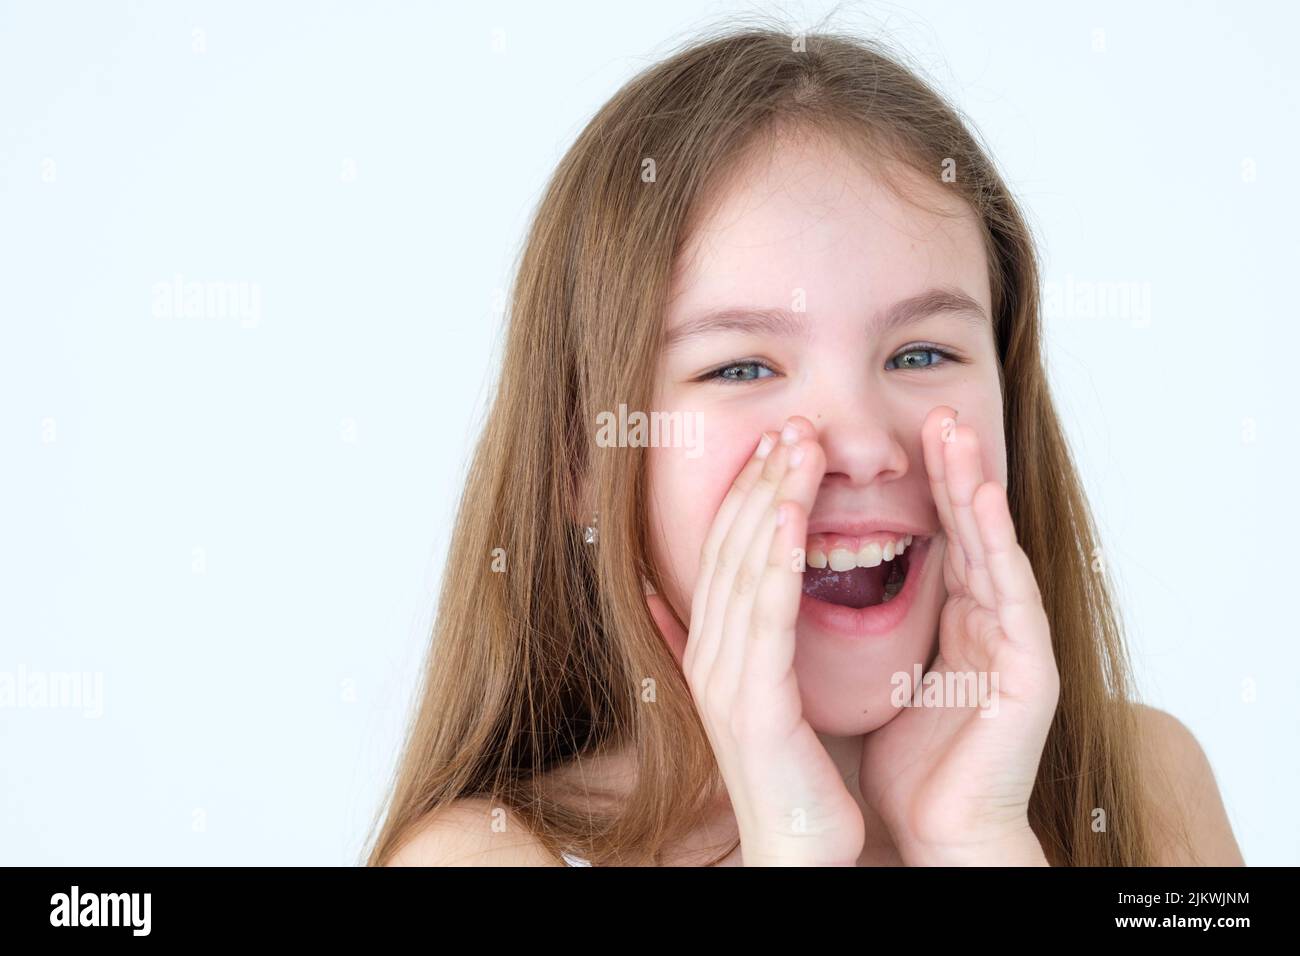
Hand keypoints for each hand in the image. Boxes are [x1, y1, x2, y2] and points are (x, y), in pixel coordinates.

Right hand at [648, 415, 864, 865]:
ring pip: (743, 570)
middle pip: (729, 550)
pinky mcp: (751, 703)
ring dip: (769, 503)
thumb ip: (721, 643)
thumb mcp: (751, 697)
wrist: (796, 850)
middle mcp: (710, 656)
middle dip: (759, 483)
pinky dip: (773, 560)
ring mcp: (725, 678)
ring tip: (796, 447)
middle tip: (791, 426)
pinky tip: (790, 516)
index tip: (778, 445)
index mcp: (713, 650)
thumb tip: (663, 597)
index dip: (748, 495)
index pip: (725, 554)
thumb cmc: (791, 776)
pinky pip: (763, 617)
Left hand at [858, 405, 1058, 864]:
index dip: (921, 487)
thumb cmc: (906, 761)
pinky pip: (1013, 594)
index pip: (933, 537)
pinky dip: (998, 543)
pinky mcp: (1028, 669)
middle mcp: (985, 622)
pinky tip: (983, 500)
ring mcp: (1012, 642)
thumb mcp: (873, 675)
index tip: (893, 437)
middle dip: (949, 469)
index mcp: (950, 621)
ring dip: (975, 486)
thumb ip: (852, 624)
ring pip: (992, 547)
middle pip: (965, 530)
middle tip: (934, 411)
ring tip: (957, 432)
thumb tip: (794, 584)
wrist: (939, 831)